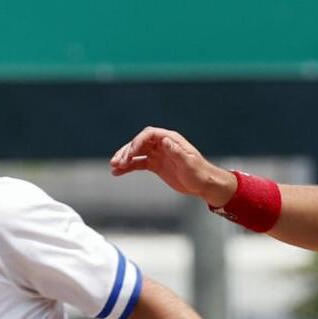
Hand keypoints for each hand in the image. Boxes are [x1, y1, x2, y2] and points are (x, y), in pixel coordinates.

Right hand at [110, 127, 236, 206]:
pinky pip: (138, 163)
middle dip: (127, 151)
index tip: (130, 154)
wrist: (204, 184)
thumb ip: (176, 151)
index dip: (137, 142)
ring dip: (124, 158)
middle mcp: (162, 144)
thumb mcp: (189, 162)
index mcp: (170, 139)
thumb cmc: (199, 173)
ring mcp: (158, 154)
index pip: (149, 134)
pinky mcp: (155, 165)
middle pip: (139, 142)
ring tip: (113, 167)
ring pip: (136, 153)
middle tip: (118, 162)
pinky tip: (118, 172)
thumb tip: (164, 140)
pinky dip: (128, 167)